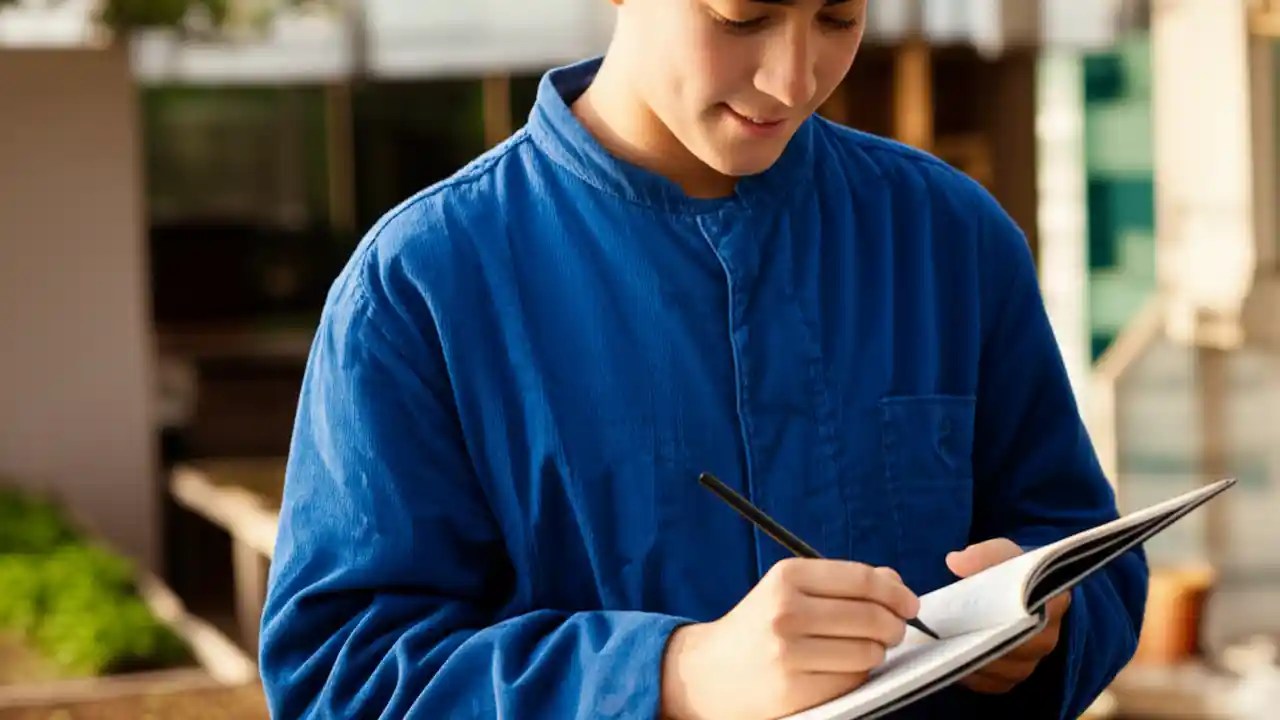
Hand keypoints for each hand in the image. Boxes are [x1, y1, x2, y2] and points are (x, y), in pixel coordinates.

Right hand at [660, 558, 919, 719]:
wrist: (708, 673)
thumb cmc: (758, 627)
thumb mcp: (788, 591)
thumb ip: (841, 582)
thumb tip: (894, 582)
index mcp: (787, 577)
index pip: (863, 580)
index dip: (896, 592)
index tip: (909, 603)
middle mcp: (786, 611)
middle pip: (873, 618)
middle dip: (894, 626)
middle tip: (893, 631)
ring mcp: (789, 653)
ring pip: (867, 653)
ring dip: (875, 654)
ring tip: (860, 650)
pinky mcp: (794, 690)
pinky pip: (851, 682)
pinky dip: (856, 677)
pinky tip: (839, 670)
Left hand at [946, 538, 1071, 693]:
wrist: (1019, 593)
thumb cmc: (1013, 573)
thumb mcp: (1004, 553)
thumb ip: (985, 555)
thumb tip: (955, 562)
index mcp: (1053, 603)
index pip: (1032, 612)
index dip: (1002, 613)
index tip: (973, 608)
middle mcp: (1047, 638)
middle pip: (1013, 647)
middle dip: (980, 639)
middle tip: (947, 630)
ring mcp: (1032, 663)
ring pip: (1002, 670)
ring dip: (972, 659)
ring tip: (944, 645)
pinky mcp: (1014, 679)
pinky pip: (992, 684)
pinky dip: (970, 675)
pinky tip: (949, 661)